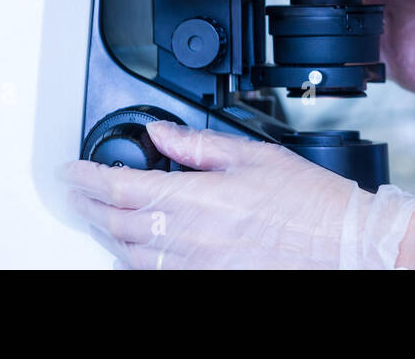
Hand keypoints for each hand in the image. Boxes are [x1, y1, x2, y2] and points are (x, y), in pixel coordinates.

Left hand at [61, 123, 414, 269]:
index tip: (71, 169)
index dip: (86, 177)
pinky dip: (135, 264)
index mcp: (196, 200)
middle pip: (115, 225)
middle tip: (77, 191)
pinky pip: (156, 278)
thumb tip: (159, 132)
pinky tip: (132, 253)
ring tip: (98, 217)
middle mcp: (189, 240)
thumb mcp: (252, 156)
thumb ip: (197, 145)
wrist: (343, 245)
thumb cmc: (308, 203)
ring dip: (106, 234)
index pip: (119, 188)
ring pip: (129, 257)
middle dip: (88, 206)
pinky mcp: (208, 283)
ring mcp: (196, 269)